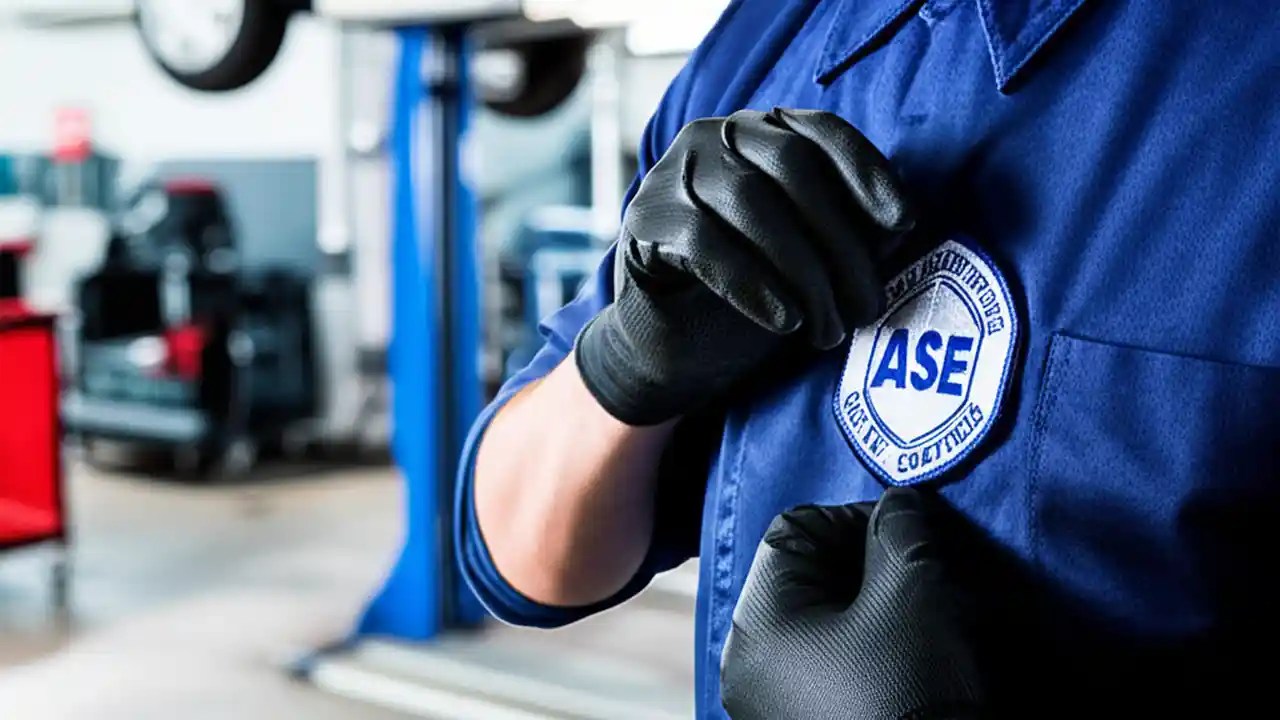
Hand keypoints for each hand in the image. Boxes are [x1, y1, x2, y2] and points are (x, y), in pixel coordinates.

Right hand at [575, 108, 913, 424]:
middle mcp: (713, 137)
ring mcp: (672, 172)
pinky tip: (783, 321)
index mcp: (760, 133)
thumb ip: (846, 232)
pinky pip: (704, 241)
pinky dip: (753, 284)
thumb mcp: (811, 258)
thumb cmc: (752, 294)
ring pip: (750, 200)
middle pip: (792, 166)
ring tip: (827, 330)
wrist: (671, 344)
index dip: (867, 171)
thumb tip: (896, 225)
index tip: (903, 223)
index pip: (822, 131)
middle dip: (841, 241)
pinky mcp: (644, 218)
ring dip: (803, 272)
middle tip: (866, 307)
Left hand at [720, 488, 983, 719]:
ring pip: (819, 623)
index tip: (908, 535)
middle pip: (802, 576)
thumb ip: (899, 532)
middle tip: (919, 573)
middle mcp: (747, 663)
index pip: (794, 530)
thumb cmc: (910, 687)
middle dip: (864, 564)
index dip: (856, 518)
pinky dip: (865, 648)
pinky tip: (907, 657)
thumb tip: (897, 507)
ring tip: (920, 617)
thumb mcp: (912, 591)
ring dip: (870, 606)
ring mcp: (770, 704)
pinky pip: (826, 665)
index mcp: (755, 622)